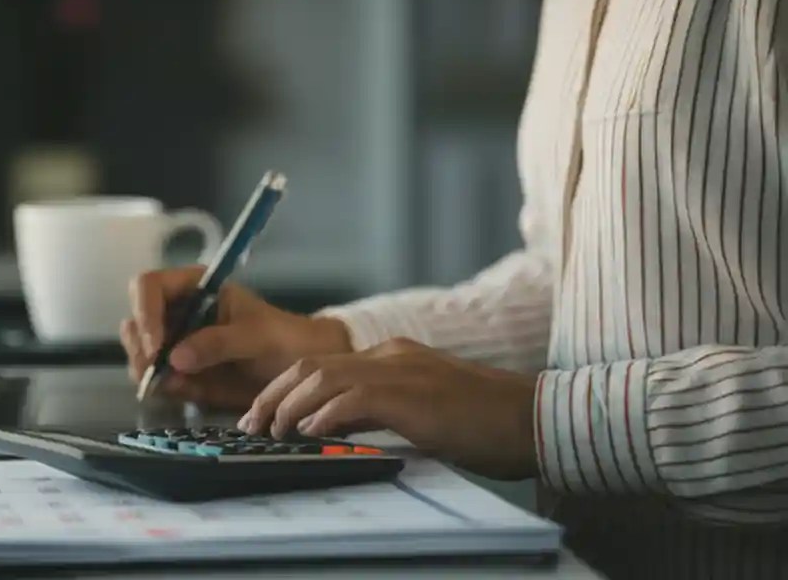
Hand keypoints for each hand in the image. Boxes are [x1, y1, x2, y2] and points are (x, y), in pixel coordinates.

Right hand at [119, 265, 351, 410]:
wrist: (300, 370)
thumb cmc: (285, 338)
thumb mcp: (257, 336)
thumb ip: (218, 342)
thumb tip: (176, 357)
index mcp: (194, 286)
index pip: (148, 286)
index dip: (145, 313)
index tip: (156, 347)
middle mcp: (177, 310)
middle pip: (134, 321)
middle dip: (141, 349)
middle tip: (160, 373)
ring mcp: (174, 341)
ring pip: (138, 353)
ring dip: (148, 371)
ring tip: (178, 384)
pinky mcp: (179, 371)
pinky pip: (155, 379)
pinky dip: (162, 388)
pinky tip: (186, 391)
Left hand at [238, 337, 538, 479]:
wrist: (535, 418)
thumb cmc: (484, 423)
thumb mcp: (419, 412)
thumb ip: (376, 411)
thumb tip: (329, 427)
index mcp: (391, 356)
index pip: (320, 364)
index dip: (283, 389)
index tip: (261, 416)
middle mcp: (390, 355)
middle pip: (311, 366)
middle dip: (273, 395)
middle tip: (251, 425)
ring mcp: (402, 370)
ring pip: (325, 377)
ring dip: (291, 405)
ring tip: (274, 431)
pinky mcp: (414, 394)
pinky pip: (356, 397)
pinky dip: (327, 414)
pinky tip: (312, 431)